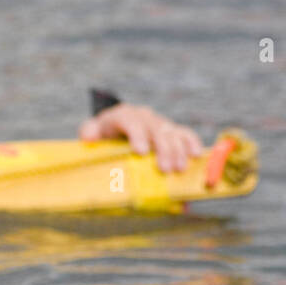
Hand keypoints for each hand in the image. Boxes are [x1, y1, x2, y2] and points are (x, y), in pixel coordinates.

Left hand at [78, 104, 203, 173]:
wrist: (114, 130)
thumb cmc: (102, 136)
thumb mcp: (92, 132)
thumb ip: (89, 133)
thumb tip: (88, 138)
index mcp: (122, 116)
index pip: (130, 120)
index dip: (137, 134)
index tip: (141, 152)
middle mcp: (143, 117)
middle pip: (155, 129)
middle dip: (162, 148)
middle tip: (165, 169)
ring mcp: (158, 124)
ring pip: (171, 132)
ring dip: (178, 151)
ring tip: (180, 169)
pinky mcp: (171, 131)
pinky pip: (184, 134)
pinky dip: (191, 143)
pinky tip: (197, 155)